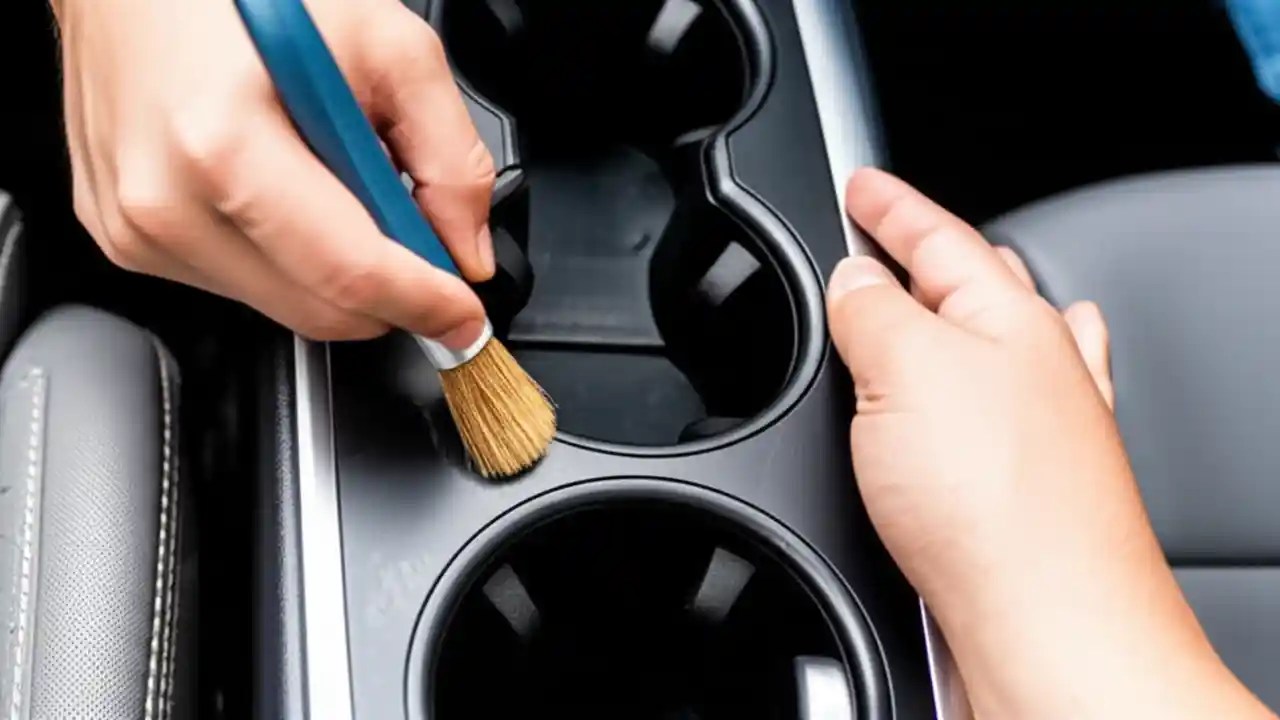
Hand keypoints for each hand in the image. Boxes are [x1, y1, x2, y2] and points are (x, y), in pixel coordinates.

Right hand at [53, 0, 495, 345]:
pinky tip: (287, 189)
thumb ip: (450, 157)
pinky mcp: (127, 240)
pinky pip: (240, 285)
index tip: (464, 317)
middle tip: (417, 239)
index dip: (426, 304)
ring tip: (334, 183)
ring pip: (284, 307)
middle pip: (321, 311)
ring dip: (336, 272)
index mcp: (224, 149)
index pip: (351, 275)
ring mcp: (138, 229)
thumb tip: (464, 249)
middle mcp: (168, 202)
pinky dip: (287, 257)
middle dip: (389, 291)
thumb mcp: (388, 46)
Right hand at [826, 168, 1271, 717]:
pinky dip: (953, 401)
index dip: (891, 205)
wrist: (1049, 629)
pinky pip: (982, 419)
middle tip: (871, 239)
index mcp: (1012, 319)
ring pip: (984, 350)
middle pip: (973, 285)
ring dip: (942, 324)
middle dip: (920, 255)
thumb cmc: (1002, 509)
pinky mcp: (1019, 490)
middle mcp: (1038, 369)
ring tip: (907, 312)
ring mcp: (1037, 431)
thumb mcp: (905, 372)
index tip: (860, 184)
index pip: (941, 234)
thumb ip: (872, 311)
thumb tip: (853, 279)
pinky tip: (944, 418)